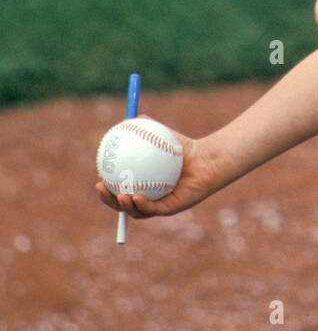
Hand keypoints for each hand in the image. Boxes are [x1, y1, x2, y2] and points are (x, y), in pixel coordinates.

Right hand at [95, 134, 219, 219]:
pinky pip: (153, 209)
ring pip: (136, 210)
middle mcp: (148, 197)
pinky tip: (136, 196)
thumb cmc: (184, 148)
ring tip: (120, 195)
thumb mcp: (162, 134)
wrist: (206, 161)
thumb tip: (127, 119)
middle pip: (122, 203)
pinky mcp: (170, 209)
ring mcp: (158, 205)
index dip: (106, 186)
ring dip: (124, 206)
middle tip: (100, 187)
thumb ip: (145, 126)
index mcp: (141, 184)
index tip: (98, 175)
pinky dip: (142, 204)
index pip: (118, 187)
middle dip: (108, 199)